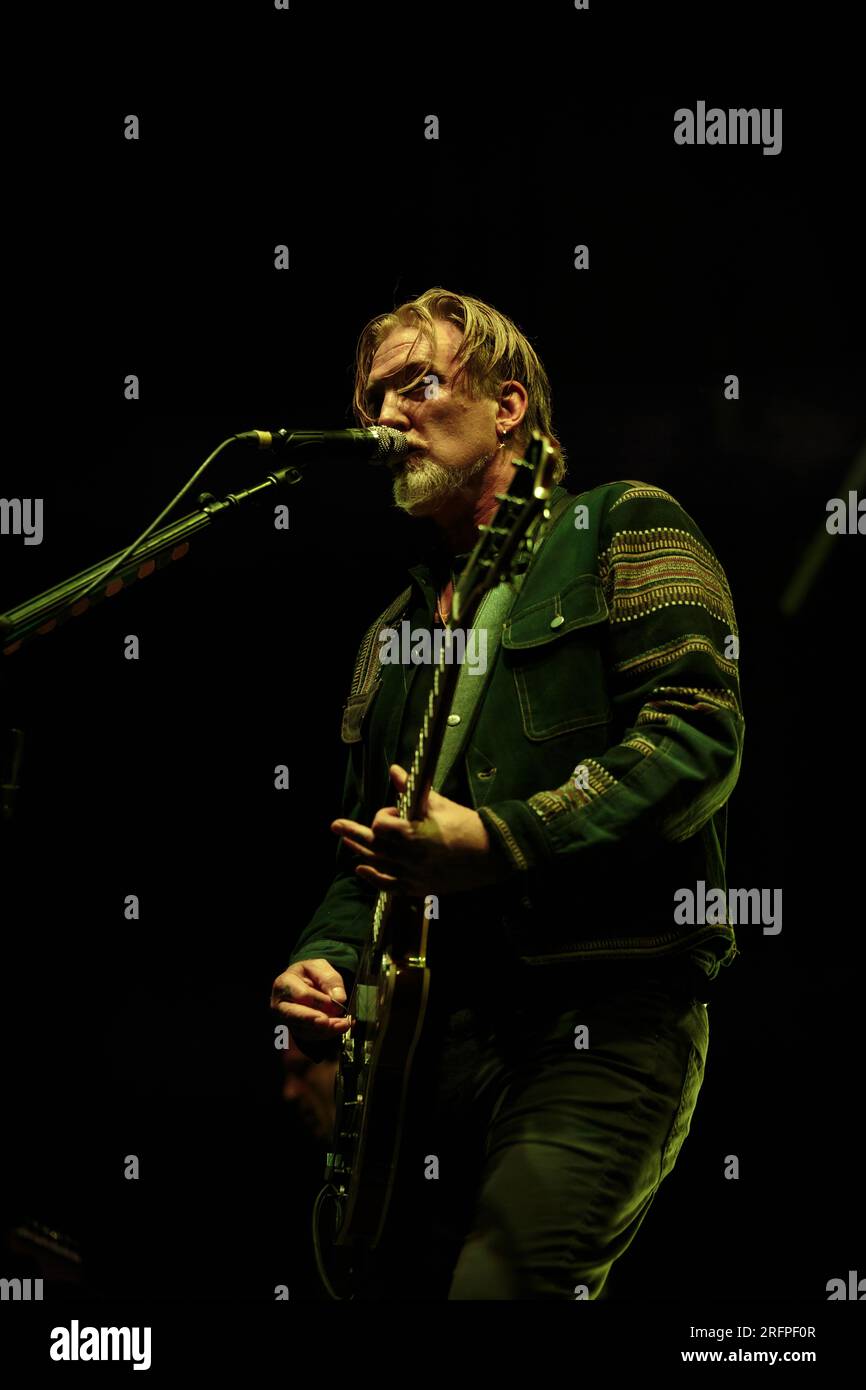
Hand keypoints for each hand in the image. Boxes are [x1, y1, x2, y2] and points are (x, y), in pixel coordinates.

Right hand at [270, 958, 352, 1048]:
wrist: (305, 983)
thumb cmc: (310, 974)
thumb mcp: (320, 967)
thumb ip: (330, 980)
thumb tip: (339, 998)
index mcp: (284, 983)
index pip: (302, 995)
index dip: (319, 1000)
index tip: (335, 1003)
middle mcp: (280, 1005)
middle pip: (296, 1016)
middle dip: (314, 1020)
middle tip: (329, 1022)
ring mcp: (285, 1020)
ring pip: (303, 1030)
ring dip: (324, 1029)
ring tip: (342, 1025)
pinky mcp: (294, 1030)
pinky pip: (309, 1036)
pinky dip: (325, 1034)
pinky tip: (338, 1028)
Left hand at [332, 763, 508, 895]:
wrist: (491, 854)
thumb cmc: (465, 824)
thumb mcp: (437, 803)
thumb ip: (411, 789)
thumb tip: (393, 770)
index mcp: (415, 833)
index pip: (381, 825)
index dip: (383, 815)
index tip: (395, 811)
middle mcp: (410, 857)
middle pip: (373, 846)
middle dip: (353, 834)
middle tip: (335, 826)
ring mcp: (414, 875)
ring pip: (378, 865)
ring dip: (360, 853)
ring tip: (346, 843)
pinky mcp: (420, 887)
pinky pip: (390, 886)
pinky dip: (374, 878)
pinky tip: (361, 869)